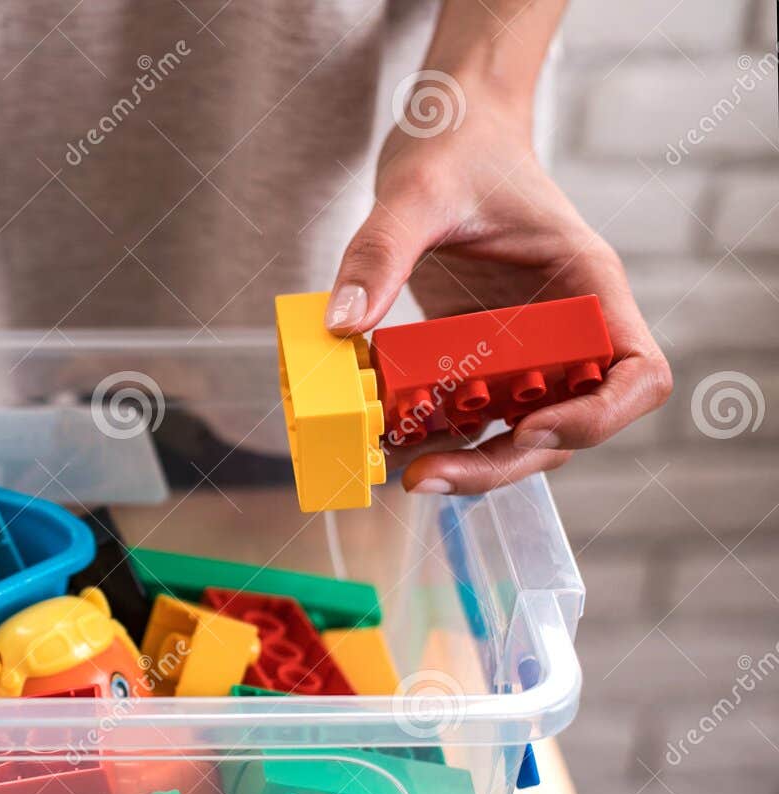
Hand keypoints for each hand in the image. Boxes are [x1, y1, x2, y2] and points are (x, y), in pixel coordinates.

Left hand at [325, 102, 671, 494]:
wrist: (444, 128)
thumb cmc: (458, 143)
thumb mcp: (416, 189)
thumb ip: (381, 251)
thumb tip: (344, 322)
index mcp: (586, 285)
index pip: (637, 373)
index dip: (597, 417)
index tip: (531, 424)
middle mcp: (564, 326)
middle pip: (566, 425)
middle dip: (503, 463)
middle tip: (428, 477)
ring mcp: (521, 347)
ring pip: (515, 431)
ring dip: (465, 461)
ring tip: (402, 469)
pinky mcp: (476, 354)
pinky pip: (465, 412)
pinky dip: (431, 433)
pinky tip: (386, 436)